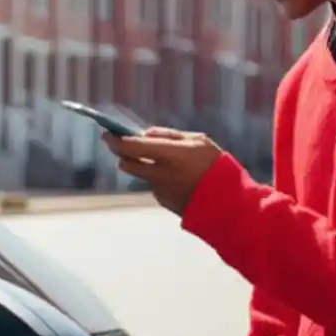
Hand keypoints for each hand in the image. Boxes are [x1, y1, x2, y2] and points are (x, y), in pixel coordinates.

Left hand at [102, 127, 222, 215]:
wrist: (228, 202)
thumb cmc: (215, 165)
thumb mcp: (198, 141)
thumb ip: (169, 135)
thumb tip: (145, 134)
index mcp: (168, 155)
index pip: (130, 147)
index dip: (115, 140)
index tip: (106, 133)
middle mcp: (159, 174)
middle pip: (126, 163)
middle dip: (120, 153)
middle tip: (119, 143)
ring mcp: (159, 190)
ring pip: (141, 174)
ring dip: (141, 165)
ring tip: (159, 158)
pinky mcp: (164, 201)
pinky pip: (154, 185)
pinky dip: (159, 178)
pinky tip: (178, 177)